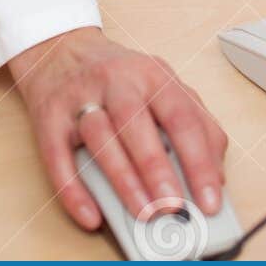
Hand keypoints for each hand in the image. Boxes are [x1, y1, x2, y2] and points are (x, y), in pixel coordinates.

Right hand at [7, 25, 228, 232]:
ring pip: (101, 138)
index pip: (182, 117)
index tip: (211, 199)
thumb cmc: (120, 77)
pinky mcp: (49, 118)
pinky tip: (91, 215)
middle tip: (174, 208)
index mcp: (153, 75)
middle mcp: (117, 82)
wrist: (62, 50)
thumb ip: (195, 123)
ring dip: (123, 180)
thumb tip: (216, 174)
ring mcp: (80, 98)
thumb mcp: (162, 86)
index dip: (199, 161)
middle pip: (138, 124)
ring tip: (143, 213)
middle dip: (158, 170)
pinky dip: (74, 190)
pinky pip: (59, 157)